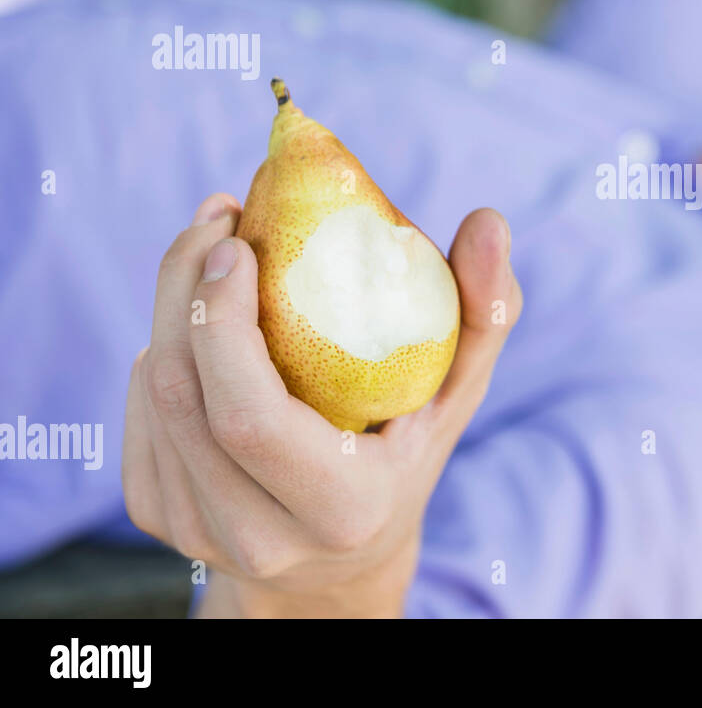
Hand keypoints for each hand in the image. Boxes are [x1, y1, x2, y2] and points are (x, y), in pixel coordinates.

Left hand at [122, 193, 521, 616]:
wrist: (345, 556)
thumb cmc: (409, 451)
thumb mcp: (458, 393)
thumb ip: (484, 311)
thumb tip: (488, 221)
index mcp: (342, 507)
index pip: (251, 418)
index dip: (224, 324)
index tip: (239, 244)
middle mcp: (264, 537)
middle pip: (186, 399)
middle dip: (184, 291)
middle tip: (218, 222)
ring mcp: (203, 537)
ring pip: (154, 403)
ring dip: (169, 312)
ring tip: (209, 256)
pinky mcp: (162, 524)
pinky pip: (138, 421)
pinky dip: (158, 357)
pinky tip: (195, 331)